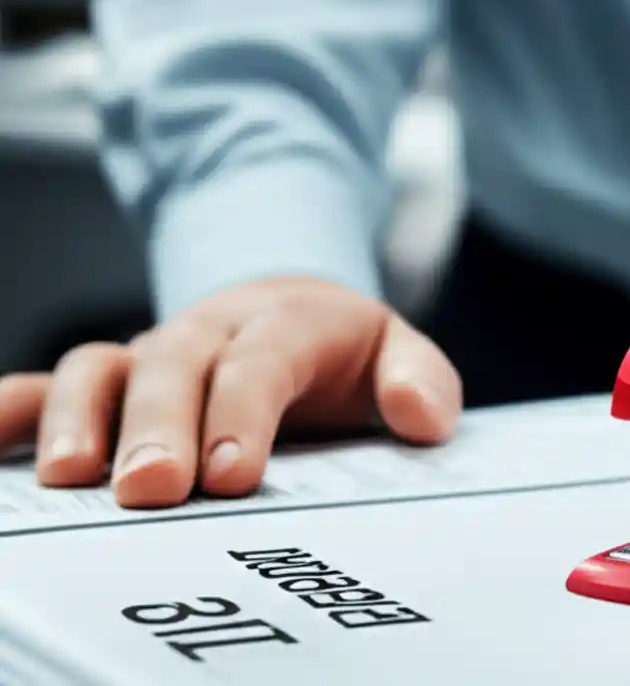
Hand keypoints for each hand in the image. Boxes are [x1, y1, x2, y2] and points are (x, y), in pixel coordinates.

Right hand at [0, 277, 460, 507]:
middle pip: (175, 365)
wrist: (293, 308)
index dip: (244, 411)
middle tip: (154, 488)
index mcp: (286, 323)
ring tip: (73, 479)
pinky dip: (15, 409)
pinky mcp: (115, 377)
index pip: (261, 359)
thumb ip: (423, 380)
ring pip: (103, 367)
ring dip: (82, 418)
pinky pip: (51, 384)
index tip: (235, 474)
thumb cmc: (344, 350)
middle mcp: (210, 332)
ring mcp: (154, 352)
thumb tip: (420, 416)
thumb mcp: (399, 353)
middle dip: (161, 426)